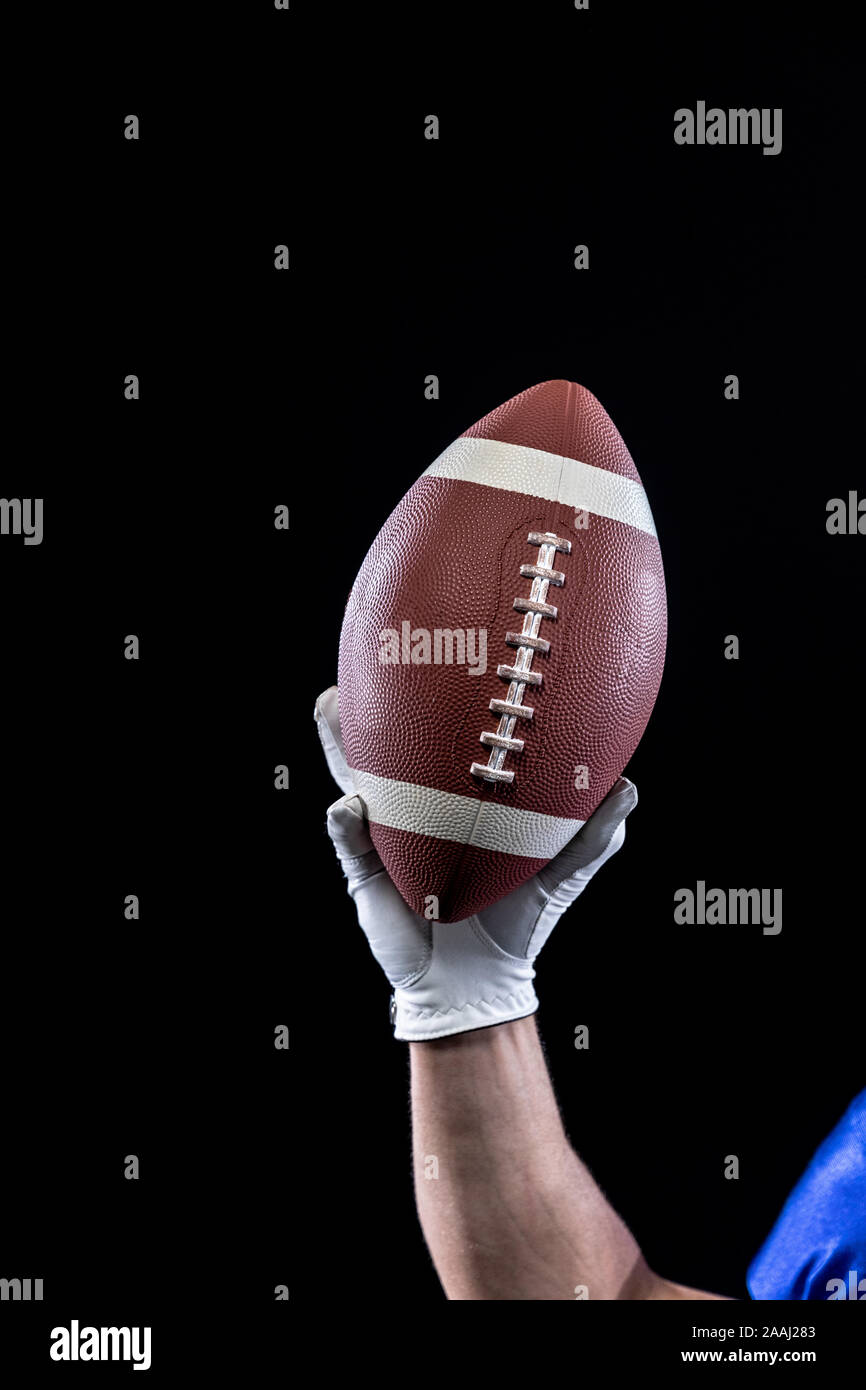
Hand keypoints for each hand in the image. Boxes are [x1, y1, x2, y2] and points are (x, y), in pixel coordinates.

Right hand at [315, 686, 636, 1040]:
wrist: (476, 977)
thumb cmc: (517, 916)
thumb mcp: (561, 871)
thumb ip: (594, 832)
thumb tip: (626, 783)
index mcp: (457, 796)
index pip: (446, 738)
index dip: (443, 696)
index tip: (449, 647)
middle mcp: (416, 804)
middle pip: (389, 741)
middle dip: (378, 698)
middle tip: (370, 656)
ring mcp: (385, 832)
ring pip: (353, 775)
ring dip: (340, 741)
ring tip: (331, 705)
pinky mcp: (364, 869)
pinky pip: (347, 836)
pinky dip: (346, 817)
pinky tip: (354, 805)